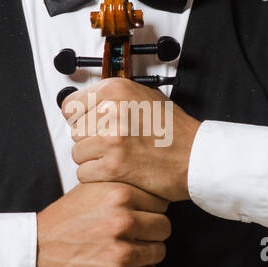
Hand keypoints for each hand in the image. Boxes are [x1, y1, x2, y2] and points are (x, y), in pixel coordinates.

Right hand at [35, 180, 170, 266]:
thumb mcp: (90, 190)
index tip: (136, 220)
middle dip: (150, 234)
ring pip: (158, 253)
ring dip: (144, 256)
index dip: (148, 212)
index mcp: (118, 194)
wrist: (35, 255)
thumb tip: (156, 190)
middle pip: (163, 228)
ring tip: (121, 255)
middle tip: (130, 239)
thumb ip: (122, 188)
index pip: (160, 203)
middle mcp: (122, 221)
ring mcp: (121, 253)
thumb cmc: (63, 223)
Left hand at [62, 78, 200, 202]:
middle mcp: (111, 112)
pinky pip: (84, 173)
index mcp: (116, 90)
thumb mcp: (145, 97)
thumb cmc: (175, 131)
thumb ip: (114, 98)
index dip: (80, 119)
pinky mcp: (113, 166)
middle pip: (74, 131)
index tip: (90, 126)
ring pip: (77, 153)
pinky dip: (97, 176)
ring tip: (115, 158)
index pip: (71, 106)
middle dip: (89, 140)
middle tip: (110, 145)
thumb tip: (88, 104)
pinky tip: (116, 171)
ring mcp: (111, 139)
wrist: (196, 157)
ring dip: (92, 159)